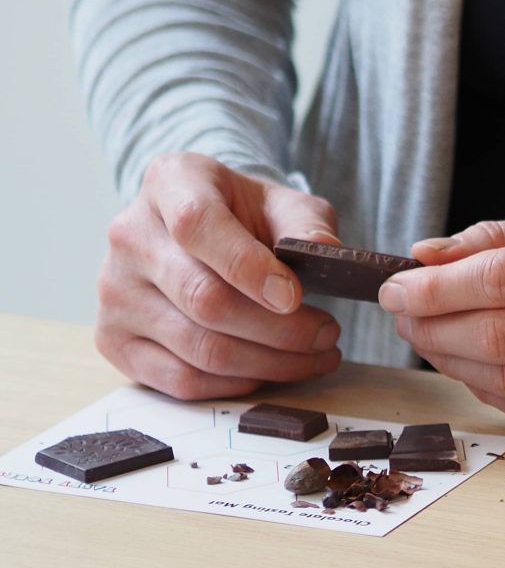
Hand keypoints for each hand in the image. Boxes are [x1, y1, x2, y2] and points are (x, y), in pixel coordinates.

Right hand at [96, 151, 342, 398]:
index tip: (295, 296)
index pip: (196, 225)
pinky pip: (181, 380)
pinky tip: (271, 370)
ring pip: (199, 348)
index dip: (248, 267)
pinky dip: (238, 384)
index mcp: (170, 183)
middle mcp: (130, 235)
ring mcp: (114, 291)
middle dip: (281, 329)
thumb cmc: (248, 219)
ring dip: (270, 362)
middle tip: (328, 335)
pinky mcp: (113, 339)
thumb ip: (306, 223)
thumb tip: (325, 250)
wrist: (201, 233)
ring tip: (315, 354)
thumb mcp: (284, 205)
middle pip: (205, 299)